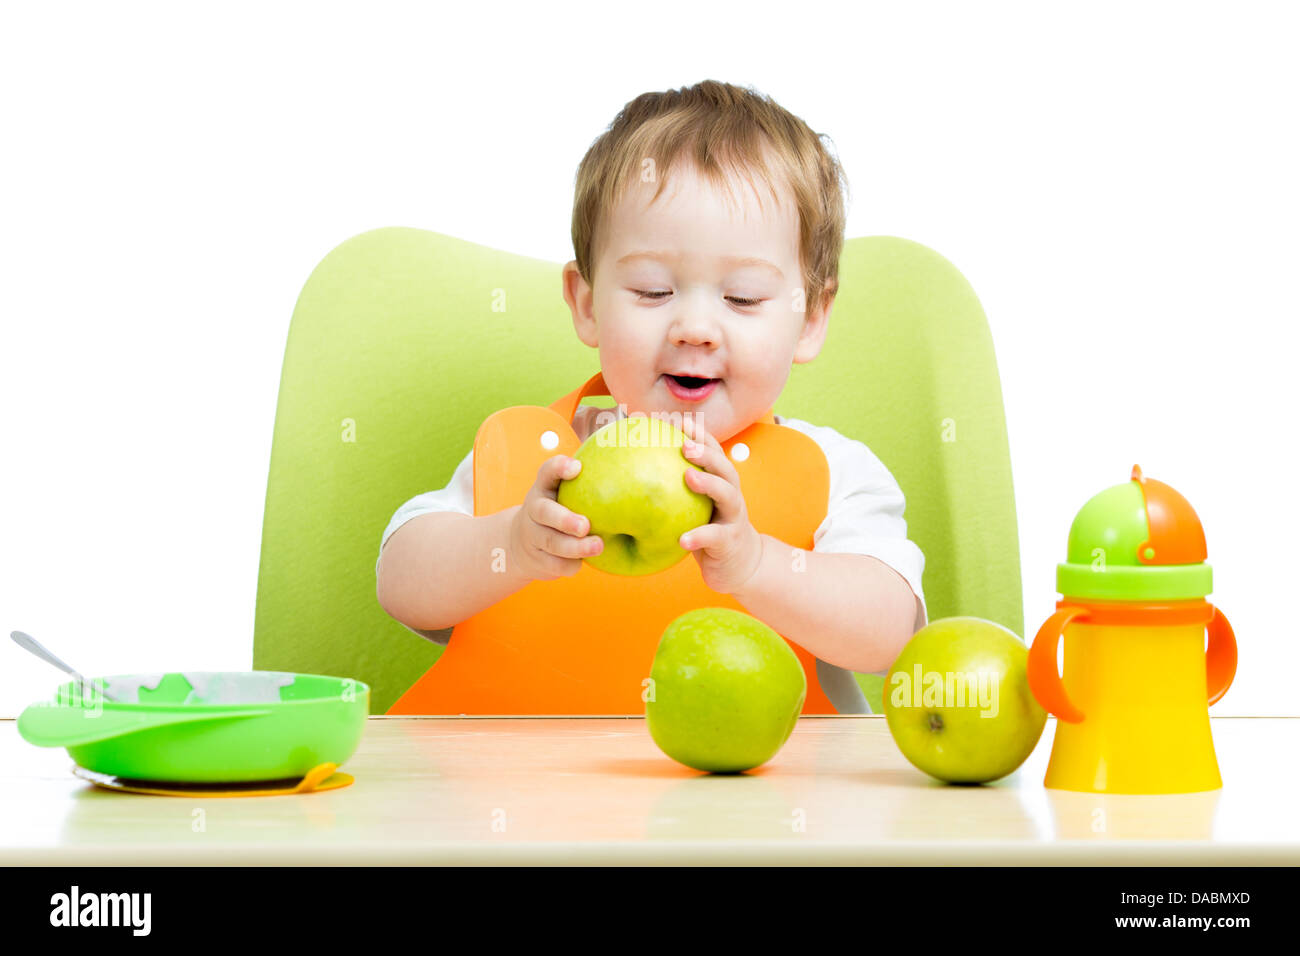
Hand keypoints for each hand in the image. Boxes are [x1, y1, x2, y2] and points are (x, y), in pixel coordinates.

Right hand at [508, 455, 603, 580]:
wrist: (524, 543)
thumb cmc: (561, 511)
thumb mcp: (566, 494)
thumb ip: (590, 484)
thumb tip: (638, 473)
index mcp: (544, 488)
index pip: (547, 472)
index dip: (559, 467)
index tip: (577, 467)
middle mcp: (534, 509)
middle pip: (544, 512)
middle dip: (565, 520)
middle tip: (585, 526)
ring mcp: (532, 535)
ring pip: (551, 542)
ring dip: (575, 547)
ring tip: (598, 546)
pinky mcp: (536, 558)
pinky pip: (555, 564)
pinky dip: (570, 565)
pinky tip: (581, 562)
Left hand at [678, 418, 764, 593]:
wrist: (739, 564)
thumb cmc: (707, 528)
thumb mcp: (692, 506)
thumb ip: (673, 487)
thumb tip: (628, 471)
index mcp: (720, 481)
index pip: (712, 451)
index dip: (696, 433)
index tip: (674, 419)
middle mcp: (731, 494)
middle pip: (724, 467)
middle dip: (707, 452)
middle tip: (685, 444)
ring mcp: (733, 517)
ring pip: (727, 495)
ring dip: (709, 483)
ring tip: (688, 476)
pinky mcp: (730, 542)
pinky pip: (715, 537)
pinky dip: (699, 536)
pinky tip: (682, 539)